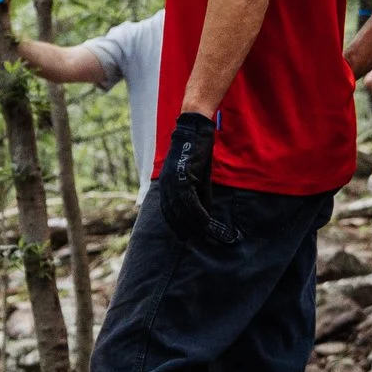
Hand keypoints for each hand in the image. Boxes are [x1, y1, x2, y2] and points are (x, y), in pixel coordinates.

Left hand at [158, 112, 237, 247]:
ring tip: (202, 232)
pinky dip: (197, 212)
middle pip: (173, 213)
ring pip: (181, 209)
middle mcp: (166, 185)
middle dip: (183, 228)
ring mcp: (173, 181)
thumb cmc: (197, 153)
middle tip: (194, 239)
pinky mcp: (182, 176)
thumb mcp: (198, 178)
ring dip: (192, 223)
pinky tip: (204, 220)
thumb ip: (200, 196)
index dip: (176, 225)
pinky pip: (189, 200)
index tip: (184, 236)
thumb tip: (205, 214)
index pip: (168, 211)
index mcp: (166, 185)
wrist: (195, 131)